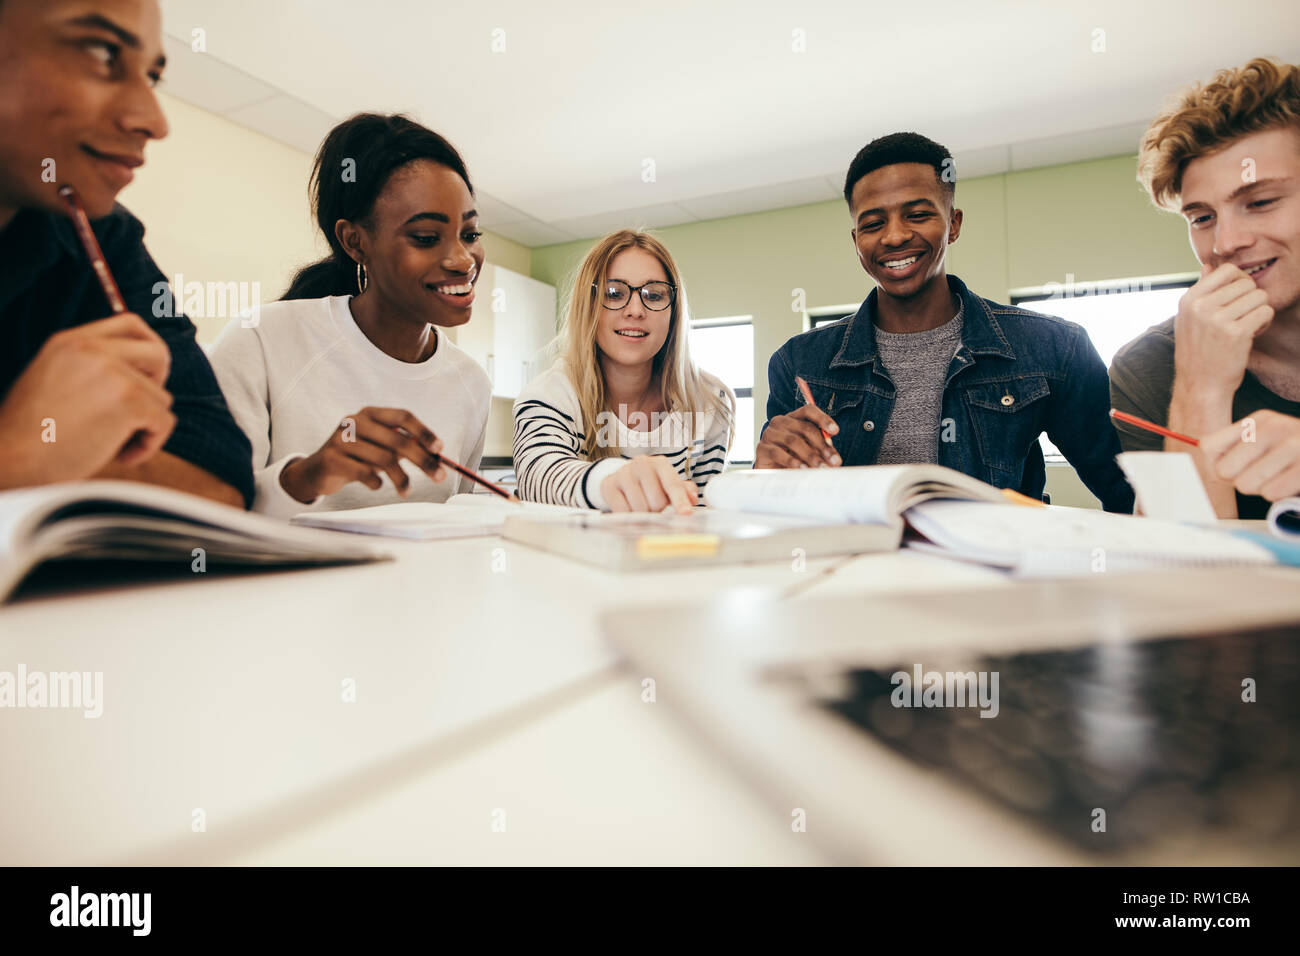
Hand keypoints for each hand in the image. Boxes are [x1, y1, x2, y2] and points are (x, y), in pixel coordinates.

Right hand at [0, 313, 175, 488]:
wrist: (12, 461)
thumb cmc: (33, 434)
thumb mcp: (54, 381)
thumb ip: (90, 369)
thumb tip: (139, 375)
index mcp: (71, 341)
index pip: (130, 323)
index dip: (149, 351)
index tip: (146, 377)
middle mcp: (91, 349)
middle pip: (159, 353)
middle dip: (158, 384)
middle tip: (138, 411)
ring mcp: (112, 372)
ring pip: (162, 396)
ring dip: (145, 425)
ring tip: (111, 443)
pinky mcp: (128, 400)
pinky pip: (164, 421)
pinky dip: (149, 445)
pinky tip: (121, 456)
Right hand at [280, 407, 447, 503]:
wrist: (317, 471)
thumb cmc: (356, 457)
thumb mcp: (381, 447)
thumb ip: (405, 446)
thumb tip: (437, 456)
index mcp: (371, 413)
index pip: (403, 416)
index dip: (424, 432)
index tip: (439, 449)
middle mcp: (355, 421)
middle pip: (398, 440)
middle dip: (423, 461)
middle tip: (439, 476)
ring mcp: (341, 439)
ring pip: (384, 459)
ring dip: (402, 478)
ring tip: (406, 490)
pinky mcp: (331, 459)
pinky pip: (365, 473)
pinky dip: (377, 483)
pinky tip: (377, 485)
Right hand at [600, 455, 697, 513]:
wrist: (622, 478)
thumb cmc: (651, 483)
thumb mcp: (668, 484)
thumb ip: (684, 491)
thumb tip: (693, 499)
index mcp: (660, 463)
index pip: (672, 484)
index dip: (680, 501)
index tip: (686, 514)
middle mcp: (641, 464)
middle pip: (656, 501)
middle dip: (658, 510)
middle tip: (655, 506)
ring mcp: (623, 473)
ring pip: (640, 509)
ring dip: (644, 514)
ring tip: (642, 506)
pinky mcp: (608, 485)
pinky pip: (623, 512)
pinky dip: (629, 516)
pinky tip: (629, 508)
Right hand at [754, 405, 840, 468]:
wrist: (772, 473)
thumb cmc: (794, 459)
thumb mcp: (811, 451)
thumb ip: (821, 449)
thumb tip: (834, 457)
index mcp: (793, 418)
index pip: (809, 410)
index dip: (823, 419)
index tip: (835, 431)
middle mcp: (780, 422)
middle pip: (804, 428)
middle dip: (822, 445)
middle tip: (833, 460)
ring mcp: (769, 434)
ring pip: (793, 440)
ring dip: (810, 455)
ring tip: (820, 467)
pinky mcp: (761, 448)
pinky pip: (778, 453)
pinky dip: (792, 461)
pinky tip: (802, 468)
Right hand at [1172, 262, 1272, 402]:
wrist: (1200, 385)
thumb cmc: (1197, 352)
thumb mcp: (1188, 319)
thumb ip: (1200, 292)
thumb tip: (1208, 267)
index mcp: (1189, 300)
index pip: (1226, 270)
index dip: (1239, 280)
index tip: (1237, 296)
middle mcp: (1201, 307)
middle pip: (1246, 282)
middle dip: (1251, 298)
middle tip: (1243, 315)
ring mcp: (1218, 320)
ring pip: (1259, 296)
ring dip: (1259, 310)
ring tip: (1247, 325)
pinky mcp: (1237, 333)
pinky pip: (1265, 312)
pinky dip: (1264, 323)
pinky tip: (1252, 334)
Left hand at [1200, 409, 1299, 502]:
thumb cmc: (1295, 456)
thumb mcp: (1266, 444)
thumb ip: (1234, 451)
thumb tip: (1205, 464)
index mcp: (1259, 421)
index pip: (1209, 447)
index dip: (1217, 466)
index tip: (1234, 469)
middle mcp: (1275, 427)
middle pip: (1224, 469)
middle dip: (1240, 480)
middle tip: (1262, 475)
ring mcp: (1294, 445)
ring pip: (1246, 484)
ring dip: (1261, 489)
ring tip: (1280, 477)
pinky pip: (1271, 492)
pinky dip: (1278, 495)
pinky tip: (1291, 483)